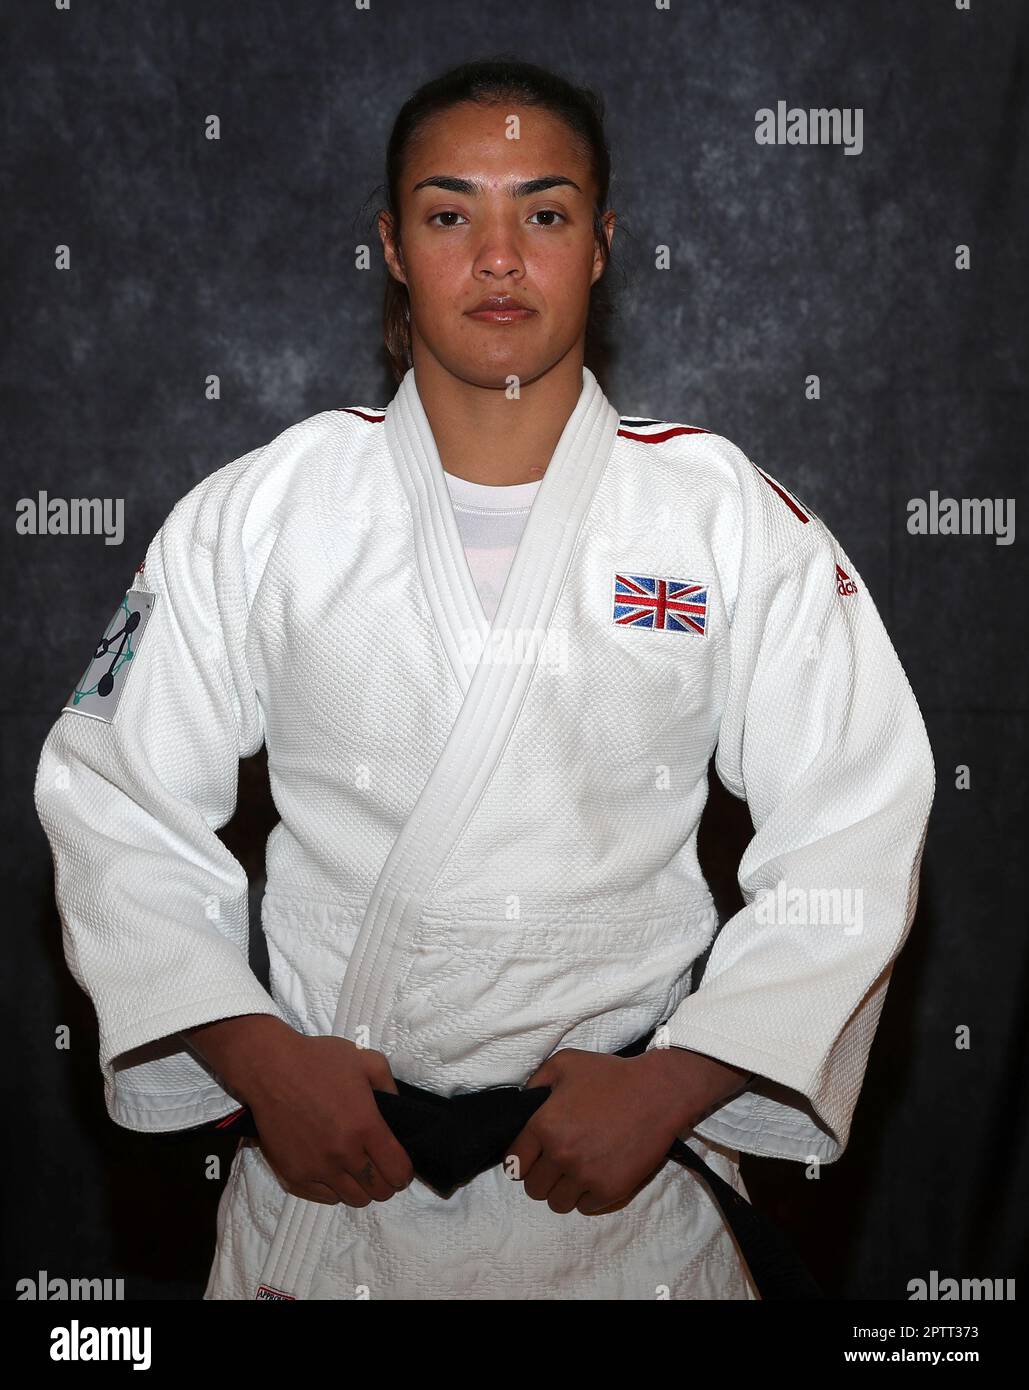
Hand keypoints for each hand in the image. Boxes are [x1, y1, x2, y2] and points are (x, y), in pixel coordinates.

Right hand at [196, 1019, 415, 1208]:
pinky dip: (334, 1189)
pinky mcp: (294, 1175)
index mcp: (365, 1127)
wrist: (271, 1069)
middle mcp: (343, 1154)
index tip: (400, 1164)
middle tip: (378, 1166)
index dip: (404, 1171)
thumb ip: (391, 1087)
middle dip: (386, 1181)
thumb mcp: (367, 1061)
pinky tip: (333, 1170)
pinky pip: (324, 1198)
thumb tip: (398, 1111)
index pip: (398, 1172)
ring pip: (353, 1199)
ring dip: (360, 1187)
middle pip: (378, 1191)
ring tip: (355, 1168)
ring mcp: (317, 1168)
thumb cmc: (319, 1060)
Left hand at [504, 1044, 751, 1215]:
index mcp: (544, 1126)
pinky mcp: (610, 1190)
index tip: (530, 1158)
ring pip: (557, 1203)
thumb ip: (535, 1082)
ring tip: (574, 1173)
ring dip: (562, 1190)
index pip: (514, 1163)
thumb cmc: (610, 1075)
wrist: (657, 1092)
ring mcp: (586, 1176)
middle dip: (541, 1177)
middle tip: (555, 1164)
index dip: (521, 1160)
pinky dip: (587, 1196)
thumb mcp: (564, 1063)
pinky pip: (585, 1208)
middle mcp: (561, 1155)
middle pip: (533, 1189)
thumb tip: (523, 1103)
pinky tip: (595, 1176)